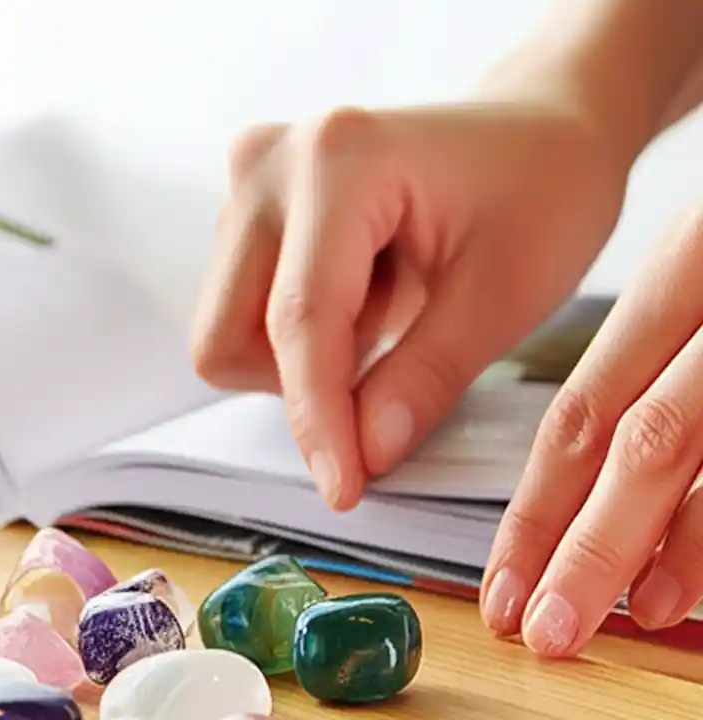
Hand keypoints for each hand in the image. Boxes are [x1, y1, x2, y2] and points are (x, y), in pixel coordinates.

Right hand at [191, 104, 629, 510]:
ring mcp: (246, 179)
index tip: (343, 491)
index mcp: (337, 160)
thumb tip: (364, 455)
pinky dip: (298, 336)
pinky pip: (239, 310)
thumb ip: (426, 378)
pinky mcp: (243, 205)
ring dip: (301, 359)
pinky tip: (365, 298)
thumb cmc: (540, 190)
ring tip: (389, 316)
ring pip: (226, 329)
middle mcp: (268, 161)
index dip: (318, 418)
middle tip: (389, 379)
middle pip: (227, 333)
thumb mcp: (506, 292)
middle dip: (300, 387)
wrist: (534, 126)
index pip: (300, 318)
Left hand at [481, 202, 702, 653]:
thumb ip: (662, 370)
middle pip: (644, 439)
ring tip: (635, 613)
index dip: (536, 507)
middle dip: (586, 545)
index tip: (503, 584)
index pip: (582, 408)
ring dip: (677, 544)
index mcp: (682, 266)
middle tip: (545, 629)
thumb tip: (607, 500)